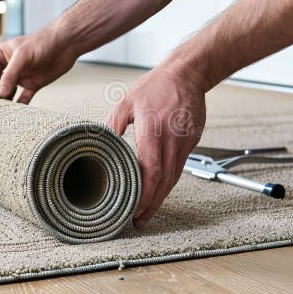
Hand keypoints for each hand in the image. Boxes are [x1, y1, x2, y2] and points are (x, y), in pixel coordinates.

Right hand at [0, 27, 77, 103]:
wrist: (66, 43)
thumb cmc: (43, 42)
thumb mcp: (22, 56)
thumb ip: (10, 75)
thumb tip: (0, 93)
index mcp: (1, 56)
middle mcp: (9, 67)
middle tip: (0, 104)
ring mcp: (21, 76)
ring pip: (8, 93)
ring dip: (7, 102)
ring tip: (8, 110)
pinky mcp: (33, 84)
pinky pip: (24, 98)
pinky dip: (21, 105)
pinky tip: (20, 112)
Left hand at [106, 66, 205, 227]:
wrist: (188, 74)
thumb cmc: (155, 86)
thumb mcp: (126, 102)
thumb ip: (112, 125)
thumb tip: (99, 146)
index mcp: (152, 128)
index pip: (150, 168)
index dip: (142, 192)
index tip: (132, 206)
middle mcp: (172, 137)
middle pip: (163, 180)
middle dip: (151, 203)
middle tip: (138, 219)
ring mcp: (185, 141)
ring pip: (174, 177)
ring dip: (161, 198)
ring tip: (147, 212)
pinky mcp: (192, 141)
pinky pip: (180, 167)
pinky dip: (168, 182)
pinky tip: (158, 190)